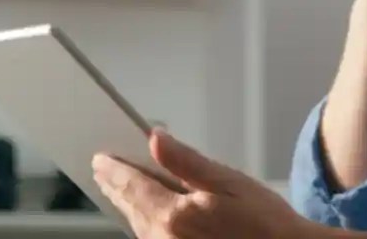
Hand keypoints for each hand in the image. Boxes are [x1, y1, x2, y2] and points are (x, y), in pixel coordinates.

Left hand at [93, 130, 317, 238]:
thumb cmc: (266, 225)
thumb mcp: (229, 182)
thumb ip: (186, 161)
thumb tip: (155, 139)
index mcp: (174, 216)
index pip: (131, 186)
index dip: (113, 170)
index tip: (99, 159)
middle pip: (131, 209)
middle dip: (118, 187)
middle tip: (105, 169)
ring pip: (140, 227)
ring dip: (131, 207)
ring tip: (123, 188)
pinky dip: (146, 223)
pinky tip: (148, 214)